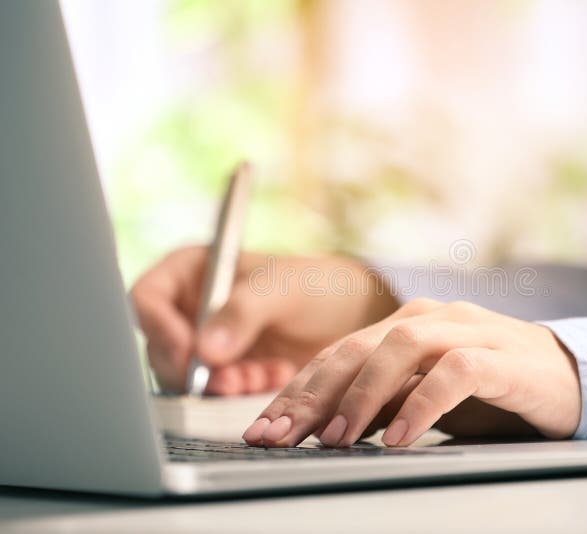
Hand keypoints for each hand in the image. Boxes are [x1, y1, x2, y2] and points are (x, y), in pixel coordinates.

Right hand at [131, 246, 397, 394]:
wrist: (349, 317)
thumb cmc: (315, 285)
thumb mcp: (281, 289)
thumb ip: (243, 312)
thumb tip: (204, 350)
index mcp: (190, 271)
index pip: (147, 300)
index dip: (161, 330)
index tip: (192, 355)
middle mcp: (188, 308)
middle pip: (161, 347)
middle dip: (194, 370)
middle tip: (231, 382)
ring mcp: (204, 343)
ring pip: (186, 377)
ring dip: (220, 385)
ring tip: (261, 377)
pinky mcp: (224, 373)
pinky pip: (214, 393)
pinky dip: (240, 392)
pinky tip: (276, 376)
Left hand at [243, 298, 580, 447]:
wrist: (568, 377)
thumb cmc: (490, 388)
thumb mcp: (423, 396)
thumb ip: (379, 402)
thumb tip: (321, 427)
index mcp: (405, 323)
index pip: (338, 353)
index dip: (298, 391)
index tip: (266, 430)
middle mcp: (430, 317)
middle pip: (358, 347)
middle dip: (315, 393)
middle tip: (283, 436)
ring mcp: (467, 330)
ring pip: (401, 347)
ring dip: (363, 394)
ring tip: (337, 439)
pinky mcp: (502, 355)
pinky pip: (456, 371)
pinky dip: (423, 403)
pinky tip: (401, 436)